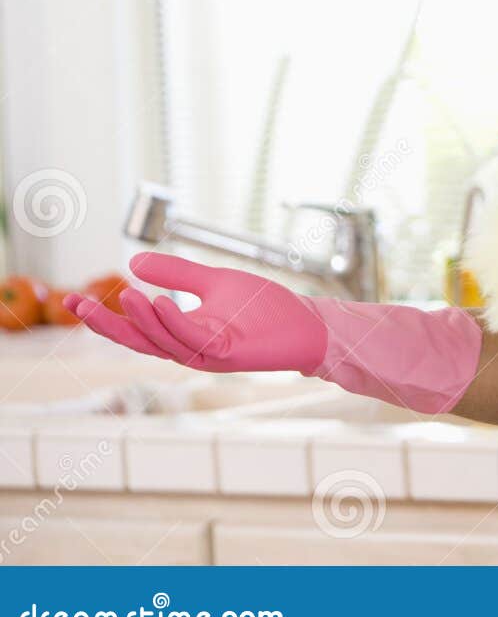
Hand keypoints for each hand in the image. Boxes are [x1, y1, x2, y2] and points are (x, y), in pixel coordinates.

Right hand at [64, 252, 327, 373]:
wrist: (307, 325)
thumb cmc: (264, 308)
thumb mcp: (214, 282)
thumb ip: (178, 274)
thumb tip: (134, 262)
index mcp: (181, 333)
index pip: (134, 328)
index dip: (103, 317)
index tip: (71, 298)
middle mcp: (188, 348)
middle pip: (138, 340)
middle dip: (106, 324)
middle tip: (75, 303)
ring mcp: (208, 353)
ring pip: (164, 340)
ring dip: (141, 318)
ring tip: (123, 294)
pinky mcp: (229, 352)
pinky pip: (195, 338)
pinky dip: (175, 321)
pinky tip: (160, 301)